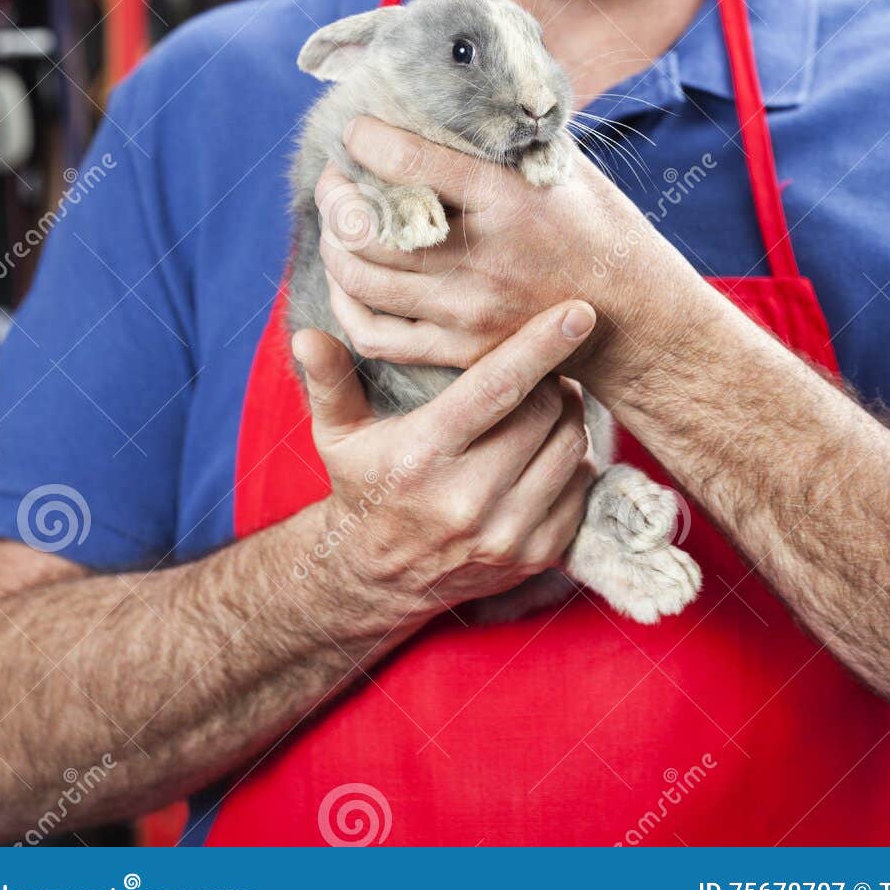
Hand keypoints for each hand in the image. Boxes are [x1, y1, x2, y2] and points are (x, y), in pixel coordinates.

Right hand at [292, 300, 598, 623]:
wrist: (378, 579)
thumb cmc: (363, 485)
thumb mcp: (338, 434)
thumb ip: (331, 380)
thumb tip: (307, 337)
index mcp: (422, 457)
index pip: (496, 389)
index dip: (540, 346)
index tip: (577, 310)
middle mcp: (468, 500)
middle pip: (544, 413)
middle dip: (552, 379)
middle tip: (541, 366)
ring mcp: (506, 535)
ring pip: (571, 447)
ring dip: (568, 415)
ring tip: (547, 400)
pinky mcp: (535, 557)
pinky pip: (582, 489)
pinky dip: (574, 459)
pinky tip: (547, 448)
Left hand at [314, 116, 695, 400]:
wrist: (631, 312)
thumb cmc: (593, 224)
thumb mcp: (557, 165)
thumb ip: (506, 134)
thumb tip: (454, 89)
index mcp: (507, 200)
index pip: (411, 163)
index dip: (366, 140)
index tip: (356, 130)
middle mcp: (482, 258)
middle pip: (368, 228)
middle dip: (334, 196)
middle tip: (334, 179)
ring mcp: (469, 311)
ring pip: (361, 279)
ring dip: (334, 245)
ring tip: (338, 225)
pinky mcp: (462, 350)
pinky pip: (376, 334)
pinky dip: (347, 303)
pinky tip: (349, 278)